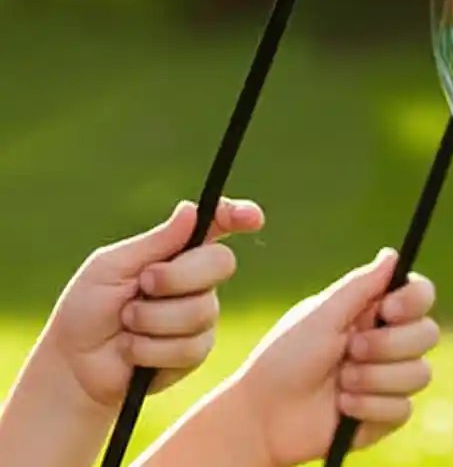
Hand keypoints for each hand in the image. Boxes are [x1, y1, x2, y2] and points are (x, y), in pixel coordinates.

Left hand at [0, 197, 261, 466]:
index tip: (251, 218)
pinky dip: (150, 349)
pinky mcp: (197, 350)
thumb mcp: (111, 268)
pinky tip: (132, 350)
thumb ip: (154, 243)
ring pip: (202, 310)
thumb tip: (190, 209)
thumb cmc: (87, 309)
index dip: (238, 216)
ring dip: (152, 319)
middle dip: (178, 276)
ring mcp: (201, 314)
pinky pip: (190, 346)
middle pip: (221, 262)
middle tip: (143, 285)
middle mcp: (196, 279)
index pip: (217, 224)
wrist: (77, 367)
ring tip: (126, 326)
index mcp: (175, 250)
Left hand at [225, 248, 438, 465]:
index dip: (414, 301)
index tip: (388, 311)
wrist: (264, 417)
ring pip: (420, 373)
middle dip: (388, 345)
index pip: (420, 295)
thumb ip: (360, 286)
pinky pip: (403, 408)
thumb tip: (393, 254)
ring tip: (341, 383)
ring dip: (375, 378)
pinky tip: (343, 407)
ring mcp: (389, 379)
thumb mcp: (320, 316)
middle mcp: (388, 343)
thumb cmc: (284, 359)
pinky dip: (370, 407)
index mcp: (373, 313)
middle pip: (428, 334)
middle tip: (350, 351)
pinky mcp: (386, 414)